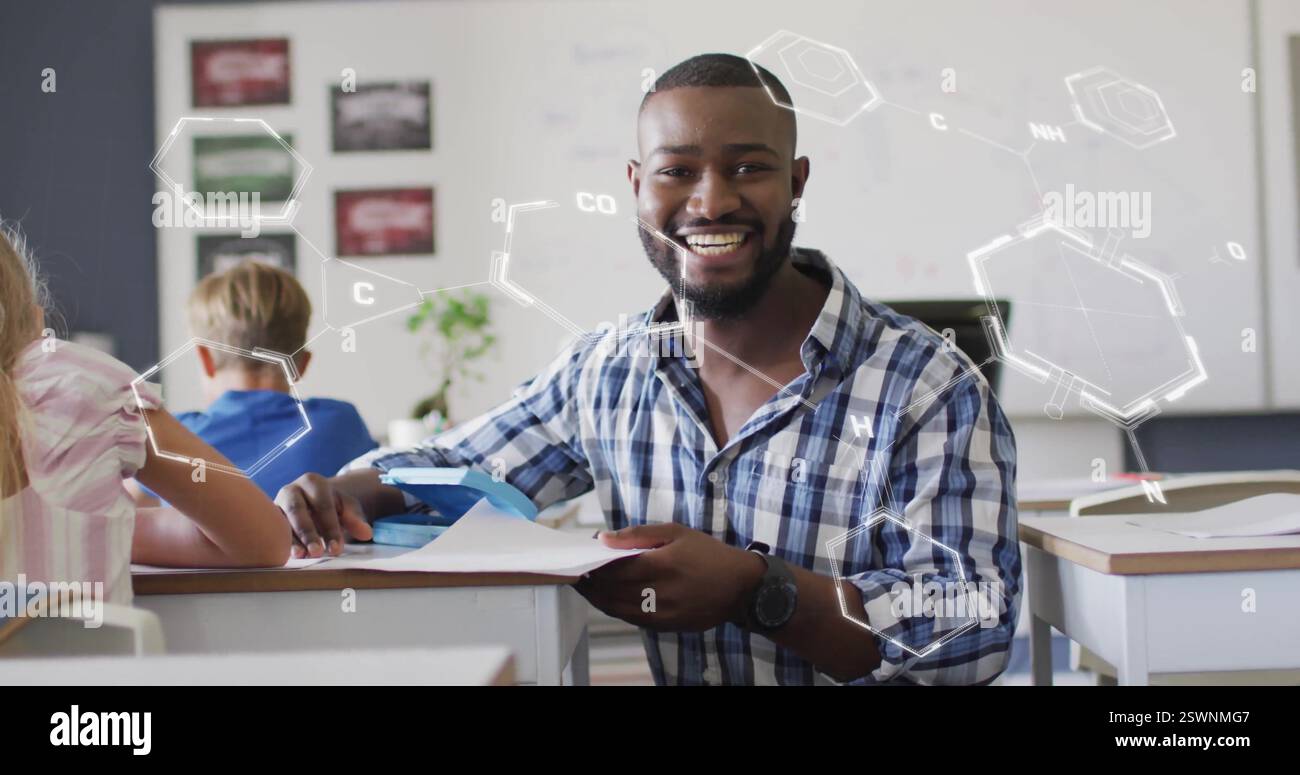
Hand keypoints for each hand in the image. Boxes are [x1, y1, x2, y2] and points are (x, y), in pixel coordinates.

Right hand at [275, 473, 373, 557]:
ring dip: (292, 540)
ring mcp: (276, 503)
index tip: (337, 548)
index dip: (331, 527)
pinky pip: (273, 530)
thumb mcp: (347, 508)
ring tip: (303, 555)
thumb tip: (366, 533)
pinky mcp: (269, 518)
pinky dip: (282, 543)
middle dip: (308, 532)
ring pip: (282, 521)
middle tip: (318, 552)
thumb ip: (356, 519)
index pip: (323, 505)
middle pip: (297, 510)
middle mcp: (291, 490)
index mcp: (312, 482)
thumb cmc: (332, 505)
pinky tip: (290, 556)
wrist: (312, 502)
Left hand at [575, 523, 765, 631]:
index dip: (593, 563)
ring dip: (597, 597)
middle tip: (579, 570)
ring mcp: (661, 614)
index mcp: (661, 565)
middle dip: (591, 581)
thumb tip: (603, 538)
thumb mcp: (676, 532)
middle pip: (610, 590)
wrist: (740, 588)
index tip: (583, 554)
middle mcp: (658, 593)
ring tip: (588, 585)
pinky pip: (629, 618)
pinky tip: (609, 597)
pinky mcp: (664, 626)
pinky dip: (614, 607)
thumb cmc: (708, 554)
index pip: (613, 569)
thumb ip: (638, 535)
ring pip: (615, 608)